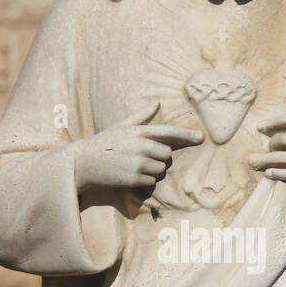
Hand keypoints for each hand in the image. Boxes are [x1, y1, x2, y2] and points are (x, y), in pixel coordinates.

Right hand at [73, 102, 202, 192]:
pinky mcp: (134, 178)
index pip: (168, 131)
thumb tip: (156, 103)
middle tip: (142, 158)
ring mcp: (138, 163)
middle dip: (159, 158)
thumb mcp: (122, 126)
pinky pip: (151, 182)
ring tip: (134, 166)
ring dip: (152, 171)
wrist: (84, 162)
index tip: (201, 137)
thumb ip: (141, 116)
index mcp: (139, 131)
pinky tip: (130, 176)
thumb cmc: (104, 143)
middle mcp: (141, 146)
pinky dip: (144, 182)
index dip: (186, 135)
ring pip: (160, 169)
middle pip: (167, 154)